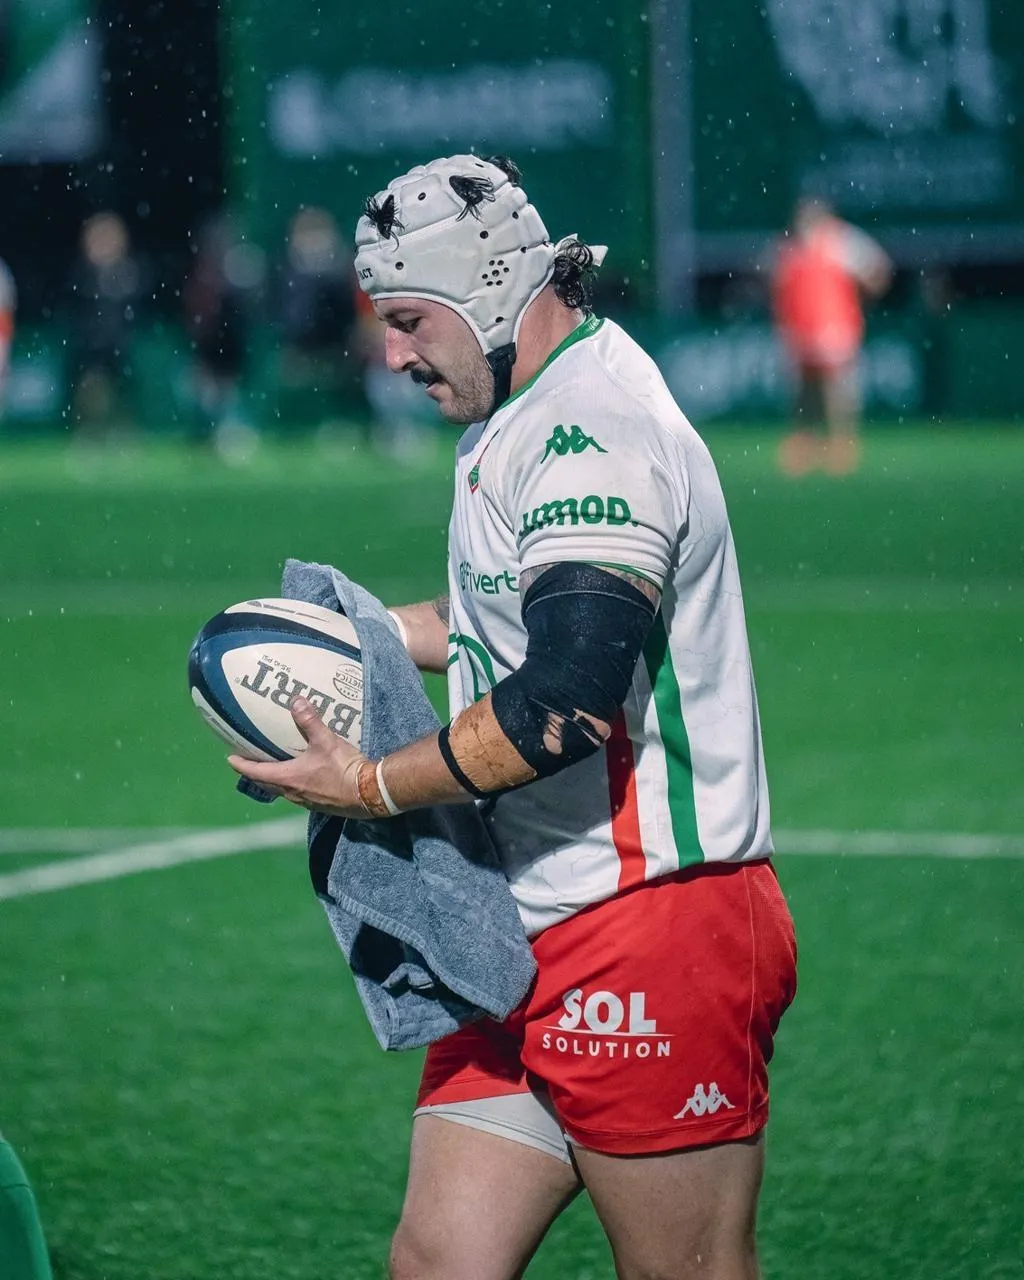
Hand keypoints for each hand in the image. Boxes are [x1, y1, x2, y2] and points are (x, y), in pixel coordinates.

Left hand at [228, 696, 367, 817]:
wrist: (369, 793)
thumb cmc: (343, 768)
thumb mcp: (326, 741)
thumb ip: (310, 721)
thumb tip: (295, 701)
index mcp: (288, 778)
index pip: (256, 772)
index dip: (242, 765)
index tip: (230, 758)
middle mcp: (292, 793)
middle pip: (266, 784)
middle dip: (255, 773)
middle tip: (249, 762)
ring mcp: (305, 802)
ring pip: (281, 791)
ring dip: (273, 780)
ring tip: (273, 767)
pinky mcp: (319, 805)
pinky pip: (297, 794)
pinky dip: (290, 785)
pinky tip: (300, 777)